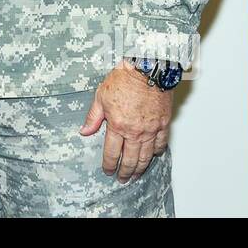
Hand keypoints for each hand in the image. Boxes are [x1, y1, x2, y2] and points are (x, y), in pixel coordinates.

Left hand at [79, 62, 172, 181]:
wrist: (147, 68)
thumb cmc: (124, 79)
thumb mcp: (100, 97)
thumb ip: (93, 117)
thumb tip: (84, 131)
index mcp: (117, 125)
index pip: (111, 153)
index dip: (108, 165)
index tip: (107, 171)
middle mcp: (135, 131)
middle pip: (129, 159)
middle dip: (125, 172)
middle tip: (122, 179)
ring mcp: (150, 129)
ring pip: (145, 156)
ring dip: (140, 168)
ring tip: (136, 175)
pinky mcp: (163, 124)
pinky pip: (160, 144)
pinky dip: (156, 152)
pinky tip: (153, 156)